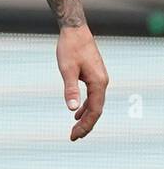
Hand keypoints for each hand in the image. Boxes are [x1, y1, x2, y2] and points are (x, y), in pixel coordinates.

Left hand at [57, 24, 107, 140]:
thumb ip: (70, 89)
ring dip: (86, 117)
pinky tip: (76, 112)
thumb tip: (71, 109)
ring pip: (95, 104)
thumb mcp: (67, 70)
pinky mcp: (95, 75)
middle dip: (86, 125)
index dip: (85, 125)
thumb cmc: (70, 48)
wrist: (75, 31)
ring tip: (75, 129)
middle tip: (73, 137)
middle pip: (96, 110)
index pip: (94, 111)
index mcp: (98, 83)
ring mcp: (100, 79)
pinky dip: (85, 106)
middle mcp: (102, 82)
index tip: (74, 136)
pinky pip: (93, 96)